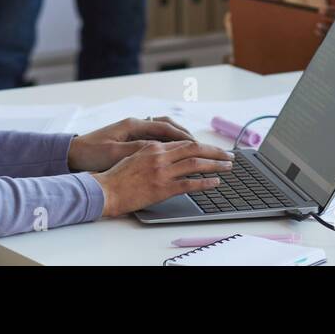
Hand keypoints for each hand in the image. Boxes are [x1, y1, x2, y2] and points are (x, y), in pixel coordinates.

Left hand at [67, 116, 194, 171]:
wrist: (73, 153)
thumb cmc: (92, 153)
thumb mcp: (115, 153)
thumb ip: (137, 149)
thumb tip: (159, 149)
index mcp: (133, 124)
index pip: (165, 127)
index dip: (182, 136)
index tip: (196, 144)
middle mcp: (135, 124)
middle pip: (167, 125)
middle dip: (184, 134)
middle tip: (199, 146)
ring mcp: (133, 130)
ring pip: (162, 130)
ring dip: (177, 138)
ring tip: (191, 148)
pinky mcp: (130, 138)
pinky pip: (154, 137)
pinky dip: (167, 142)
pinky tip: (173, 153)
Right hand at [91, 139, 234, 216]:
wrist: (105, 190)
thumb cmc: (116, 176)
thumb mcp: (135, 157)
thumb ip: (153, 153)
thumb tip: (170, 154)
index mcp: (154, 147)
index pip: (184, 143)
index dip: (202, 145)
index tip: (213, 149)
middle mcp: (160, 156)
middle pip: (195, 149)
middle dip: (215, 151)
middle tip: (229, 155)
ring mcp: (162, 171)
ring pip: (196, 163)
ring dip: (215, 164)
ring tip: (227, 166)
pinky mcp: (162, 188)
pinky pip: (189, 183)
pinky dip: (205, 182)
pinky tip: (215, 182)